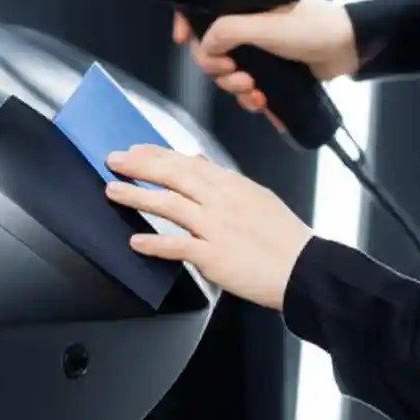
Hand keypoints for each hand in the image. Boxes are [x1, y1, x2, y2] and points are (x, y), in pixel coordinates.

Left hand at [105, 145, 312, 310]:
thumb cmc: (284, 238)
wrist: (305, 269)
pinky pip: (178, 246)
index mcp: (233, 185)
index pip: (187, 162)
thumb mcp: (256, 196)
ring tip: (114, 191)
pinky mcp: (214, 256)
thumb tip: (197, 159)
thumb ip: (223, 179)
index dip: (157, 154)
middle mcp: (222, 201)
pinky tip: (136, 241)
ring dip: (138, 196)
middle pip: (174, 176)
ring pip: (170, 205)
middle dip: (140, 166)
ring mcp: (216, 228)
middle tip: (114, 161)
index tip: (134, 150)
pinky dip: (155, 243)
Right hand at [173, 0, 358, 117]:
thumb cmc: (315, 27)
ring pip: (227, 75)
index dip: (188, 25)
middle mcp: (247, 27)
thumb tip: (204, 46)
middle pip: (211, 52)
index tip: (181, 40)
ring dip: (236, 89)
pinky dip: (250, 99)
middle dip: (220, 71)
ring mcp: (257, 50)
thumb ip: (229, 32)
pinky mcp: (269, 71)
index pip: (204, 12)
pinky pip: (246, 89)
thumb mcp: (265, 26)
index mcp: (243, 7)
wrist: (347, 50)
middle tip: (238, 75)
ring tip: (254, 91)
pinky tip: (262, 101)